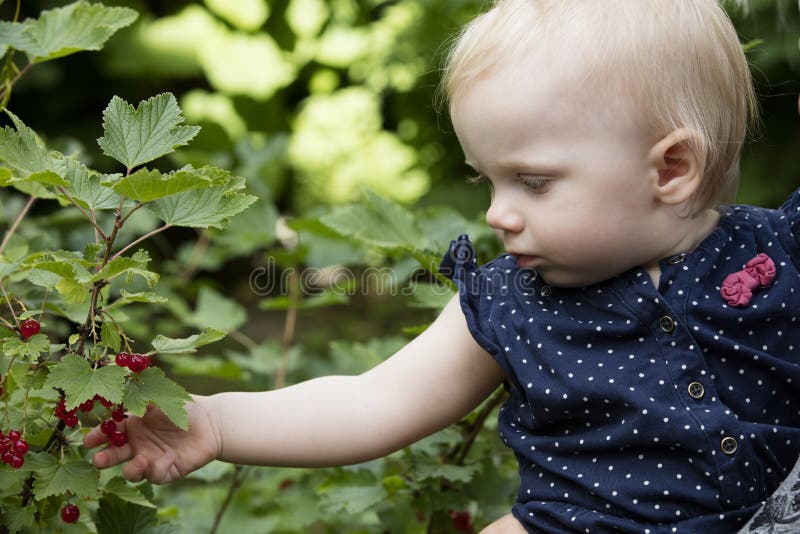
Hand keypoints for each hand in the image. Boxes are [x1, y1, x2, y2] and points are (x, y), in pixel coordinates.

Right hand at [83, 395, 220, 483]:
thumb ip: (141, 399)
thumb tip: (120, 391)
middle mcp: (138, 444)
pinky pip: (156, 476)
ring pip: (132, 472)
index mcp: (132, 425)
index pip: (109, 432)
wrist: (212, 421)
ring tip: (140, 460)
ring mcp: (151, 459)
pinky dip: (158, 469)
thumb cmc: (185, 407)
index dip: (97, 437)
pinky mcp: (167, 471)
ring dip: (132, 469)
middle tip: (98, 459)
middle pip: (114, 456)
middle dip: (104, 458)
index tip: (88, 440)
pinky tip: (169, 457)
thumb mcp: (161, 399)